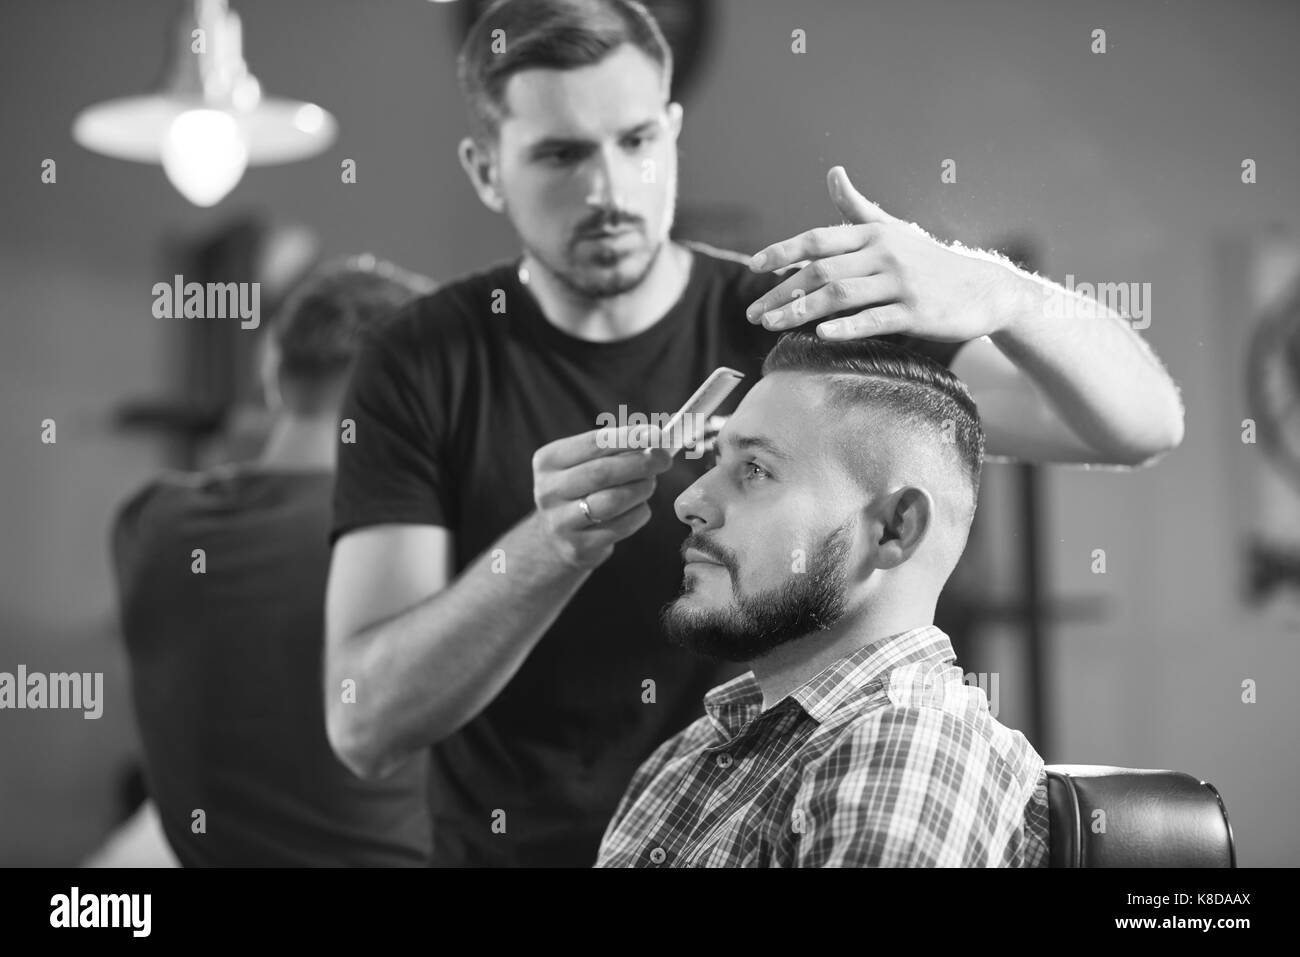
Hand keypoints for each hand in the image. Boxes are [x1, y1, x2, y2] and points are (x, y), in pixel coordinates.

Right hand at [532, 425, 674, 569]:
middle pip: (602, 473)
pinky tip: (639, 507)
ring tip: (650, 483)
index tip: (655, 434)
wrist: (555, 539)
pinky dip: (639, 513)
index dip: (627, 438)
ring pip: (613, 501)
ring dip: (641, 489)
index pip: (593, 444)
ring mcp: (560, 523)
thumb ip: (613, 450)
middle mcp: (548, 491)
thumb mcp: (583, 464)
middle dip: (640, 463)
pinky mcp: (579, 548)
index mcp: (548, 461)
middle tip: (664, 459)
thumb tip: (653, 439)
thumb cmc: (580, 490)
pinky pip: (621, 526)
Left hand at [744, 166, 1017, 341]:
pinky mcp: (916, 313)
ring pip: (841, 295)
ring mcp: (900, 283)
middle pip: (821, 270)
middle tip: (753, 313)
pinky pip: (874, 320)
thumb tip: (833, 172)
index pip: (818, 239)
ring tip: (771, 325)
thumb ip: (857, 207)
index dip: (783, 251)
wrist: (983, 288)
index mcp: (873, 234)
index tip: (753, 266)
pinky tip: (821, 334)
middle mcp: (884, 254)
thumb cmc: (929, 260)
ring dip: (801, 311)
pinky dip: (847, 326)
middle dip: (782, 292)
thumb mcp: (893, 229)